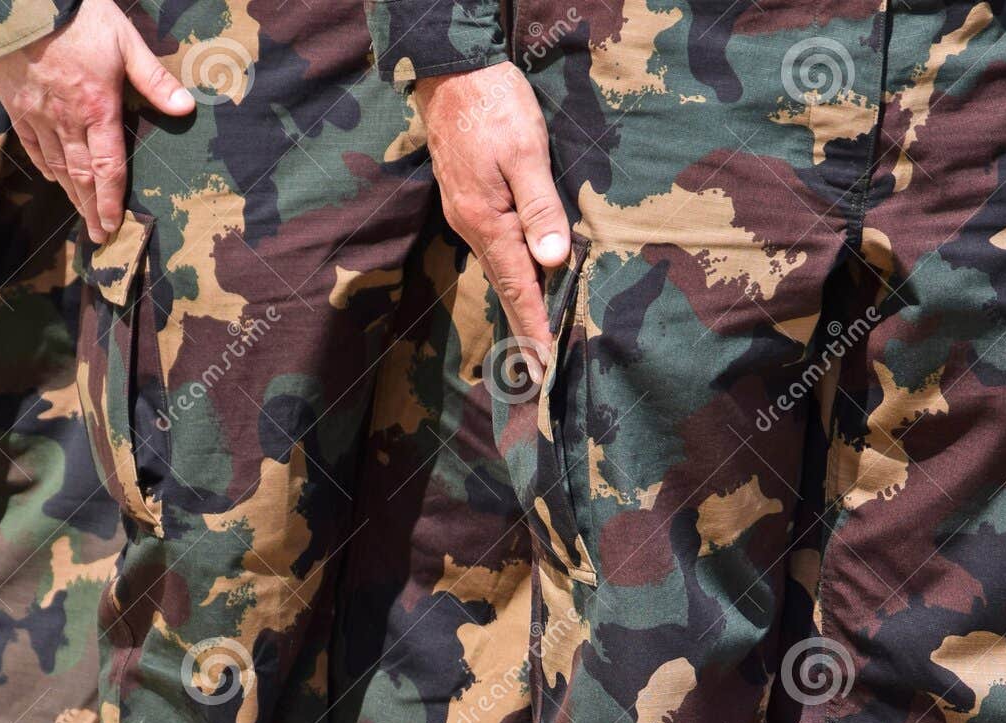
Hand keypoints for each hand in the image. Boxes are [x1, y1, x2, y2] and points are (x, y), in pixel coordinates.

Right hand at [0, 0, 194, 243]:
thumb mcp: (124, 41)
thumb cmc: (77, 14)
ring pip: (56, 164)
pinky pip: (31, 143)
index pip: (108, 167)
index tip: (114, 226)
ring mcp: (39, 113)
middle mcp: (67, 120)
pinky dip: (43, 164)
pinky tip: (52, 179)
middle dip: (92, 209)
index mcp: (97, 109)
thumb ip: (154, 79)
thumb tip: (186, 108)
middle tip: (99, 236)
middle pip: (81, 175)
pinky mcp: (17, 103)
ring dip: (70, 194)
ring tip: (81, 216)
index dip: (112, 201)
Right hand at [416, 63, 569, 383]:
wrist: (451, 69)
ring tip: (537, 340)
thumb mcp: (525, 151)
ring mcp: (467, 216)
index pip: (519, 287)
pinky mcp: (469, 202)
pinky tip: (524, 285)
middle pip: (507, 288)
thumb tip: (554, 259)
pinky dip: (511, 276)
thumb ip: (541, 206)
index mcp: (487, 221)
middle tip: (542, 370)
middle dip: (527, 329)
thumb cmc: (493, 103)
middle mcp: (472, 227)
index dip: (536, 327)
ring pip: (500, 270)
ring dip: (520, 306)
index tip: (547, 363)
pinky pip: (494, 251)